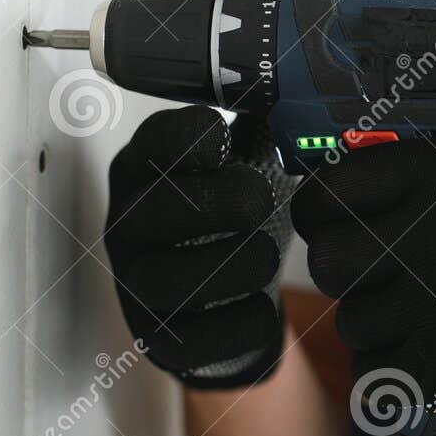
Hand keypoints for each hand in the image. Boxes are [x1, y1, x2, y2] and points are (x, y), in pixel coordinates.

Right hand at [104, 106, 293, 389]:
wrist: (235, 298)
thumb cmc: (237, 221)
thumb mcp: (248, 164)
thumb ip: (265, 128)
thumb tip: (303, 96)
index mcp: (150, 172)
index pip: (154, 145)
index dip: (185, 139)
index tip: (223, 138)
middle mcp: (132, 226)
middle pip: (153, 212)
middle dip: (211, 204)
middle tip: (260, 200)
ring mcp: (139, 286)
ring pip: (163, 281)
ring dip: (224, 265)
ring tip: (267, 255)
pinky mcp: (162, 338)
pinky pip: (190, 338)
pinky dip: (233, 323)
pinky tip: (264, 304)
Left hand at [291, 137, 435, 435]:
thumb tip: (363, 179)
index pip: (333, 189)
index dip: (324, 212)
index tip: (329, 224)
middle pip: (330, 258)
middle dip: (349, 271)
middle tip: (385, 279)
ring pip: (355, 319)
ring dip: (383, 324)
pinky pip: (381, 371)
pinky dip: (402, 370)